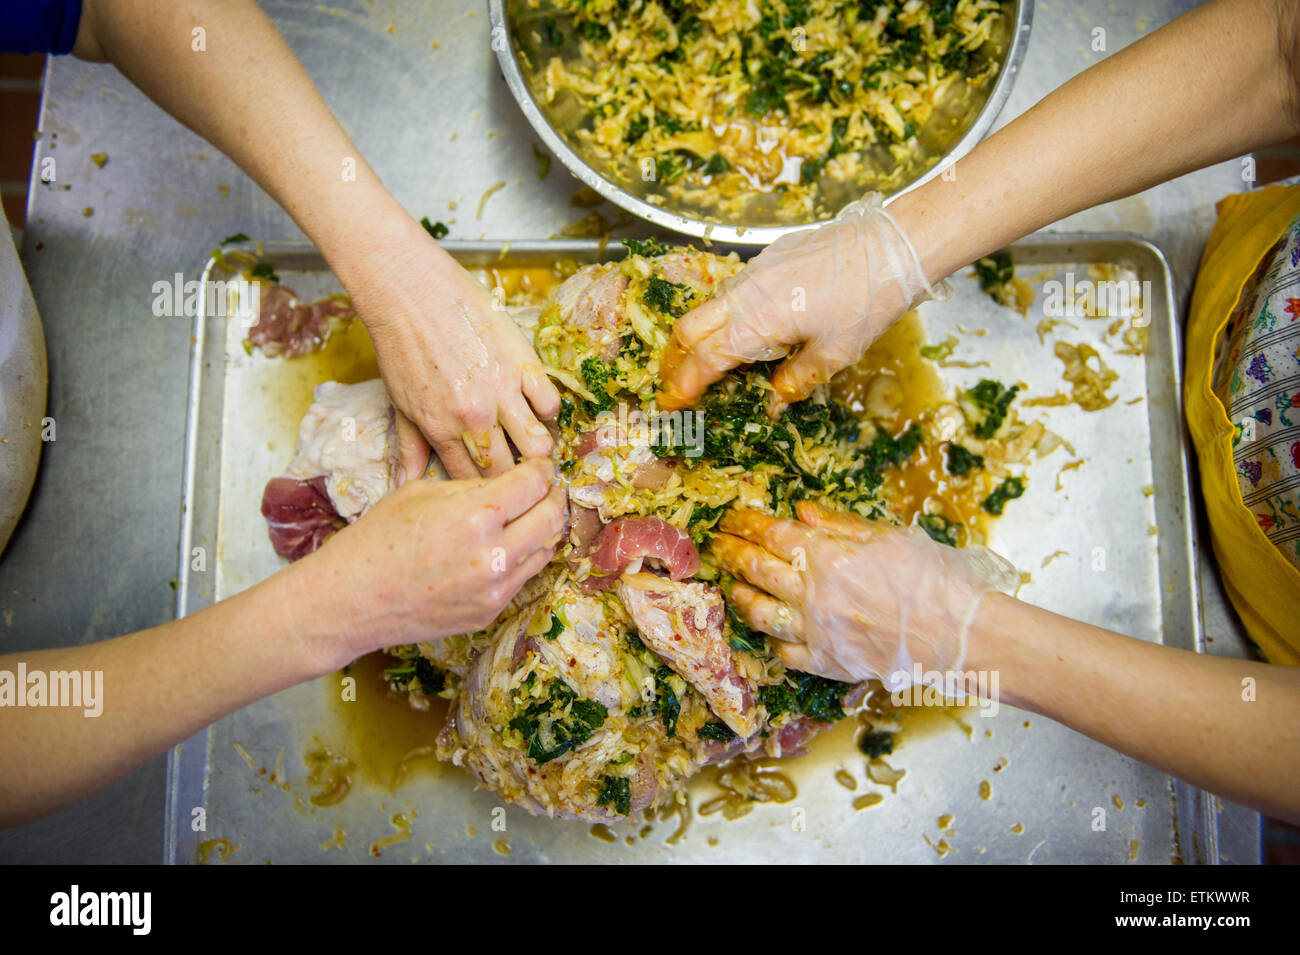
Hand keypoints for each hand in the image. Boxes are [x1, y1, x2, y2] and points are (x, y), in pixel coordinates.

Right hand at [284, 458, 566, 666]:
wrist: (351, 600)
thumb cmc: (377, 538)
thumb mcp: (422, 492)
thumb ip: (472, 487)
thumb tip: (508, 482)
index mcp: (476, 515)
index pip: (535, 484)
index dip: (542, 470)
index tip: (540, 466)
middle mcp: (494, 554)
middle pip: (552, 517)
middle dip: (553, 497)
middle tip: (545, 489)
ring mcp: (495, 589)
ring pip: (545, 550)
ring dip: (543, 529)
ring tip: (529, 515)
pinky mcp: (490, 612)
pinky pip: (523, 577)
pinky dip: (523, 557)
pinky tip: (507, 545)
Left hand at [344, 220, 561, 479]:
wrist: (410, 293)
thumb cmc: (401, 345)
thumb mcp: (400, 404)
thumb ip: (410, 448)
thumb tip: (408, 484)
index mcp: (443, 431)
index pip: (474, 483)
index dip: (488, 492)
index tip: (496, 491)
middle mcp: (476, 417)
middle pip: (509, 471)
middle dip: (518, 479)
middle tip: (525, 475)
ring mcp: (502, 390)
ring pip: (538, 443)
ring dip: (540, 450)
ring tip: (537, 446)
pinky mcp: (522, 362)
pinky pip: (549, 401)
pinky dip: (548, 409)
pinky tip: (538, 406)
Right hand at [658, 193, 945, 410]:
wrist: (890, 246)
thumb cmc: (866, 302)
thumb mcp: (835, 355)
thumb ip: (797, 380)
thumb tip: (773, 397)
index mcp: (757, 323)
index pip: (705, 360)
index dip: (683, 385)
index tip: (671, 402)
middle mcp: (746, 294)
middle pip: (689, 327)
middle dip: (675, 358)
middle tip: (675, 381)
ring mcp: (756, 271)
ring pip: (710, 305)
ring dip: (699, 333)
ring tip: (706, 358)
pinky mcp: (770, 257)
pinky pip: (734, 288)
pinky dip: (725, 312)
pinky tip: (744, 325)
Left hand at [710, 502, 1015, 689]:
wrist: (961, 635)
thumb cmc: (936, 579)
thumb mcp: (891, 536)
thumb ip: (839, 525)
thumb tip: (800, 511)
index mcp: (830, 556)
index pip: (773, 534)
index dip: (748, 523)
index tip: (734, 518)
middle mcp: (814, 593)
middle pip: (757, 569)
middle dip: (732, 552)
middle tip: (719, 544)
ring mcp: (817, 631)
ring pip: (760, 613)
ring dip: (741, 596)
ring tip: (733, 586)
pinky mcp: (827, 663)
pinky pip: (785, 653)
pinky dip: (772, 640)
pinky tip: (770, 630)